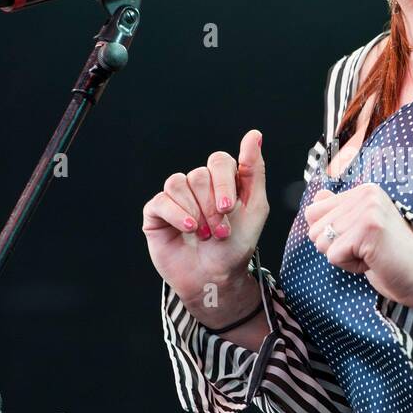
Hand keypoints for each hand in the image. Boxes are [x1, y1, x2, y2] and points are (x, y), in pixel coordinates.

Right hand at [142, 129, 268, 307]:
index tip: (229, 208)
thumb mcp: (255, 208)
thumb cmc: (236, 246)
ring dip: (195, 212)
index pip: (219, 161)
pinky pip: (161, 200)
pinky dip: (177, 214)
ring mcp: (175, 198)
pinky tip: (187, 229)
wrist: (216, 278)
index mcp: (221, 180)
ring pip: (178, 183)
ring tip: (204, 234)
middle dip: (212, 206)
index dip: (224, 182)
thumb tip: (255, 134)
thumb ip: (253, 170)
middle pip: (199, 174)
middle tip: (220, 231)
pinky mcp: (156, 213)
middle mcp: (197, 185)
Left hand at [303, 183, 412, 312]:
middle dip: (335, 247)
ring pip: (321, 241)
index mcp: (365, 191)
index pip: (314, 211)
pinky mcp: (369, 228)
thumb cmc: (392, 259)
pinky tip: (373, 262)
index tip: (361, 242)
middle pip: (314, 228)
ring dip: (343, 257)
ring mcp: (369, 209)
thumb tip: (316, 197)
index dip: (332, 236)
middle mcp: (367, 193)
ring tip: (371, 255)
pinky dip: (350, 266)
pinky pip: (333, 255)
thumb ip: (340, 212)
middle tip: (367, 250)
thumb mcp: (362, 231)